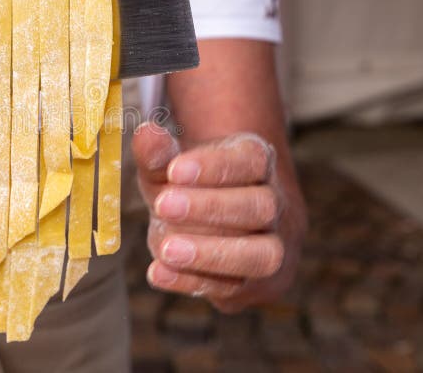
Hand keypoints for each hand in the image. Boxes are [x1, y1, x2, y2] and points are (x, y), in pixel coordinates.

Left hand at [132, 122, 304, 312]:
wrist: (219, 227)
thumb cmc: (191, 189)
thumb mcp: (170, 169)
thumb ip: (158, 154)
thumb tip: (147, 134)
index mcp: (258, 164)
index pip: (250, 160)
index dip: (215, 166)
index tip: (174, 170)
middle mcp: (275, 205)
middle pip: (260, 206)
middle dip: (211, 207)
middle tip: (163, 206)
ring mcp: (273, 248)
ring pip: (261, 255)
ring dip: (211, 253)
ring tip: (166, 250)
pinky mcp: (257, 286)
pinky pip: (232, 289)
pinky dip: (191, 281)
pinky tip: (158, 272)